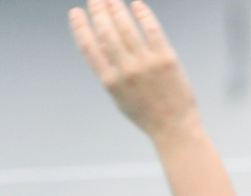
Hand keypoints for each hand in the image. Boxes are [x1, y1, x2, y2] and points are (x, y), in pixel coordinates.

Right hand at [69, 0, 199, 139]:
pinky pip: (152, 31)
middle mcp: (126, 70)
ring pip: (127, 28)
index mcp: (110, 81)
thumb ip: (108, 70)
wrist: (174, 128)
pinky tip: (137, 5)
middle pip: (106, 32)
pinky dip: (143, 15)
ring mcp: (147, 64)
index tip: (75, 12)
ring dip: (117, 9)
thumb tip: (99, 42)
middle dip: (98, 12)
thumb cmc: (146, 113)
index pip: (88, 47)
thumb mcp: (118, 95)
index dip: (80, 27)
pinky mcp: (166, 59)